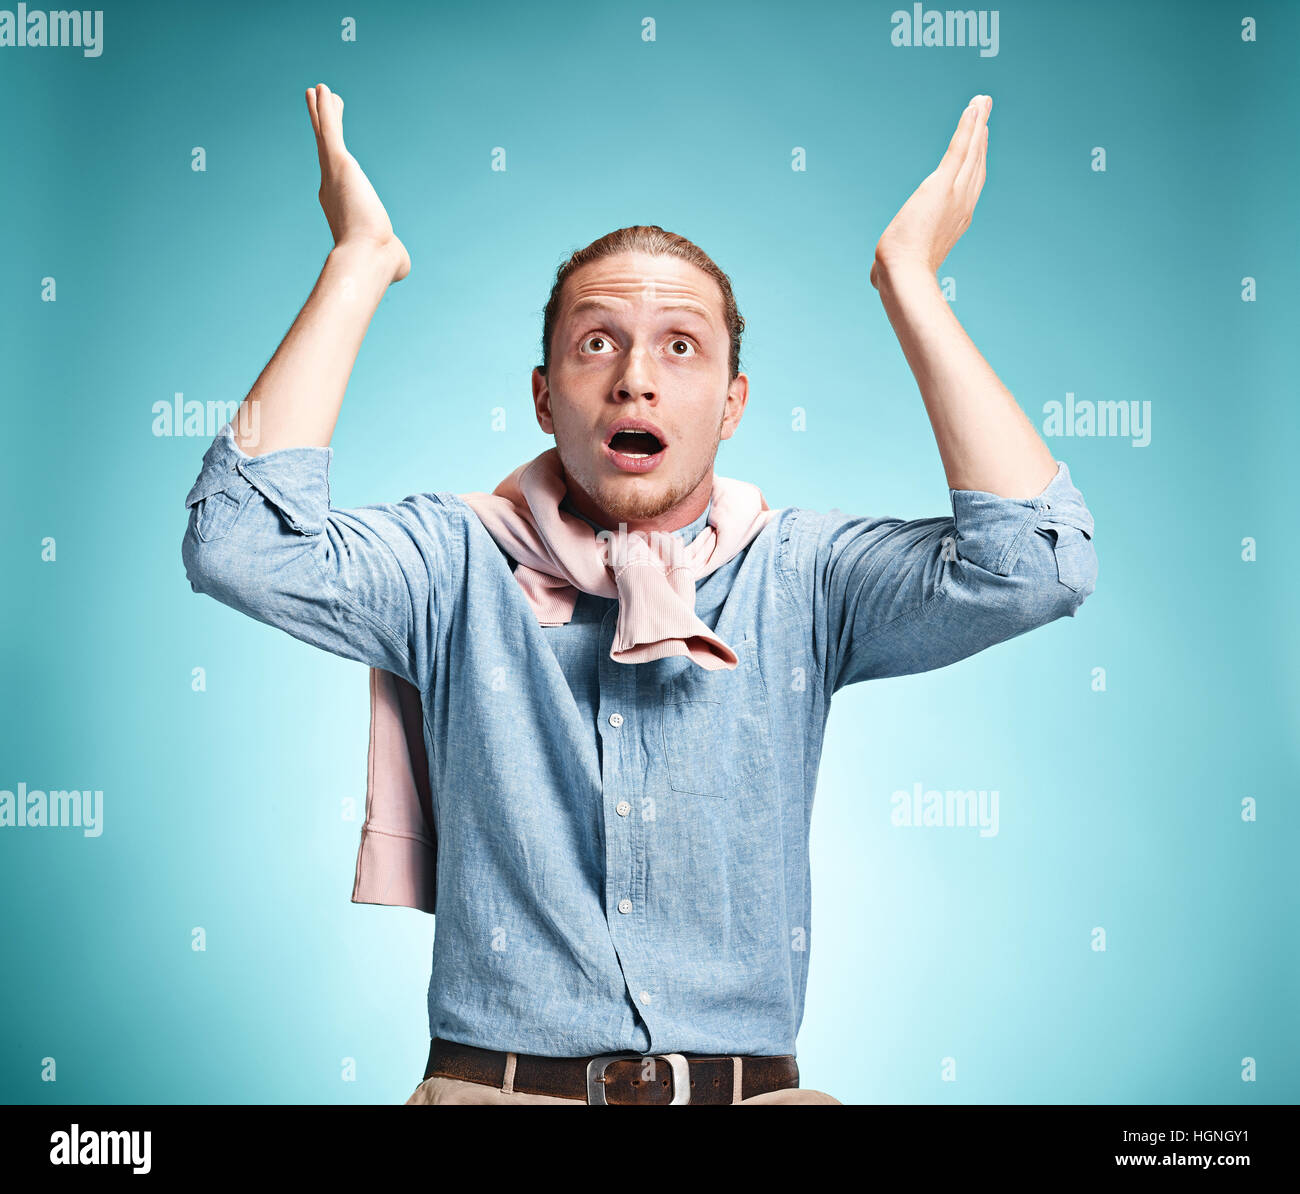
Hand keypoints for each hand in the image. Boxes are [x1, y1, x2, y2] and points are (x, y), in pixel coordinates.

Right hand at [305, 82, 409, 283]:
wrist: (366, 259)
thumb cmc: (379, 263)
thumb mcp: (389, 258)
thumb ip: (393, 256)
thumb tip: (401, 266)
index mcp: (340, 207)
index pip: (336, 176)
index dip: (333, 158)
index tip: (333, 147)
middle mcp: (330, 188)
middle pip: (325, 149)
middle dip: (323, 127)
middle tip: (319, 106)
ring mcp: (332, 174)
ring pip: (325, 135)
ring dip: (322, 111)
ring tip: (319, 90)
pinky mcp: (339, 163)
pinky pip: (330, 130)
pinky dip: (325, 110)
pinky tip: (323, 90)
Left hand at [870, 95, 990, 288]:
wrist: (904, 274)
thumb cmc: (899, 276)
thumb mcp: (897, 265)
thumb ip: (889, 264)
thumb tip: (873, 279)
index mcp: (956, 219)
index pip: (970, 182)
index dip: (976, 159)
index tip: (980, 139)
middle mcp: (963, 204)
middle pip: (976, 162)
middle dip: (981, 135)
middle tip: (985, 110)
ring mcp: (955, 194)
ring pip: (971, 151)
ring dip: (977, 123)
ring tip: (982, 101)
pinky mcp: (942, 186)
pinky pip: (959, 150)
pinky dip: (968, 127)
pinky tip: (973, 108)